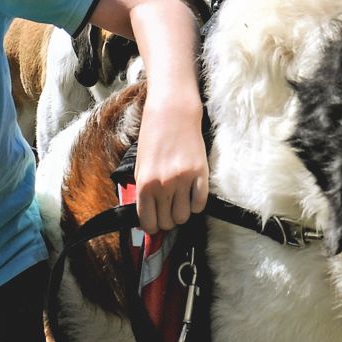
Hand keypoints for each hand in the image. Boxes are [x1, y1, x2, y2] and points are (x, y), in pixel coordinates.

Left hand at [132, 96, 210, 234]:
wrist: (172, 114)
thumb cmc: (154, 138)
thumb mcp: (140, 166)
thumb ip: (144, 191)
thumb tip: (149, 214)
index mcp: (144, 184)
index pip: (148, 221)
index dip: (152, 227)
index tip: (155, 224)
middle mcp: (163, 185)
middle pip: (168, 222)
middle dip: (168, 219)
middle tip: (168, 209)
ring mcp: (183, 180)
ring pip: (184, 216)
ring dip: (182, 213)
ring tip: (180, 201)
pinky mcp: (201, 174)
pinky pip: (201, 203)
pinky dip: (196, 205)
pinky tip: (192, 195)